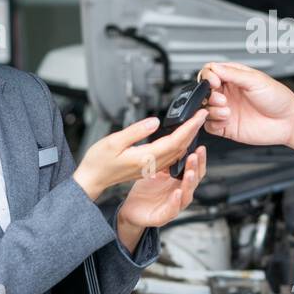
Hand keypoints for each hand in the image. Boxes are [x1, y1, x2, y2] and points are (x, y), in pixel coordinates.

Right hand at [73, 110, 208, 199]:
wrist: (91, 179)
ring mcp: (151, 167)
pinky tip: (180, 138)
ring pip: (177, 153)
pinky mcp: (148, 167)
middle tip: (202, 115)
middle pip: (180, 147)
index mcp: (145, 158)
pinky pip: (169, 156)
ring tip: (195, 124)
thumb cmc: (98, 162)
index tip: (199, 115)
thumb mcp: (113, 142)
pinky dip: (179, 146)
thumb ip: (136, 131)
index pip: (175, 141)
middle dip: (193, 130)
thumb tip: (155, 122)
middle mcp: (151, 164)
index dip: (190, 127)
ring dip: (188, 138)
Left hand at [116, 145, 206, 231]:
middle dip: (195, 168)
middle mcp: (180, 194)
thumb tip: (173, 144)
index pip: (195, 170)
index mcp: (179, 182)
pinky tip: (177, 193)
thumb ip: (166, 162)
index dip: (200, 160)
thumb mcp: (156, 172)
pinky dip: (175, 202)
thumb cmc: (146, 191)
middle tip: (194, 156)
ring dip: (189, 184)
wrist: (132, 210)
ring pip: (186, 196)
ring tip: (189, 173)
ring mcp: (173, 206)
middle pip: (194, 181)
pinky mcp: (163, 217)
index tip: (200, 148)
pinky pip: (172, 210)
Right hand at [198, 61, 293, 146]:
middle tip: (222, 99)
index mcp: (234, 78)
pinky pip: (210, 126)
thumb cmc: (278, 98)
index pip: (210, 73)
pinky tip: (226, 121)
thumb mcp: (256, 80)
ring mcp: (227, 110)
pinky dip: (214, 123)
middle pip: (204, 91)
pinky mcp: (227, 127)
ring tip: (227, 111)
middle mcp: (228, 93)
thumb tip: (214, 67)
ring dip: (211, 110)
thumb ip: (233, 74)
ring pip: (204, 109)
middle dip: (209, 95)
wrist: (289, 121)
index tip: (215, 83)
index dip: (208, 77)